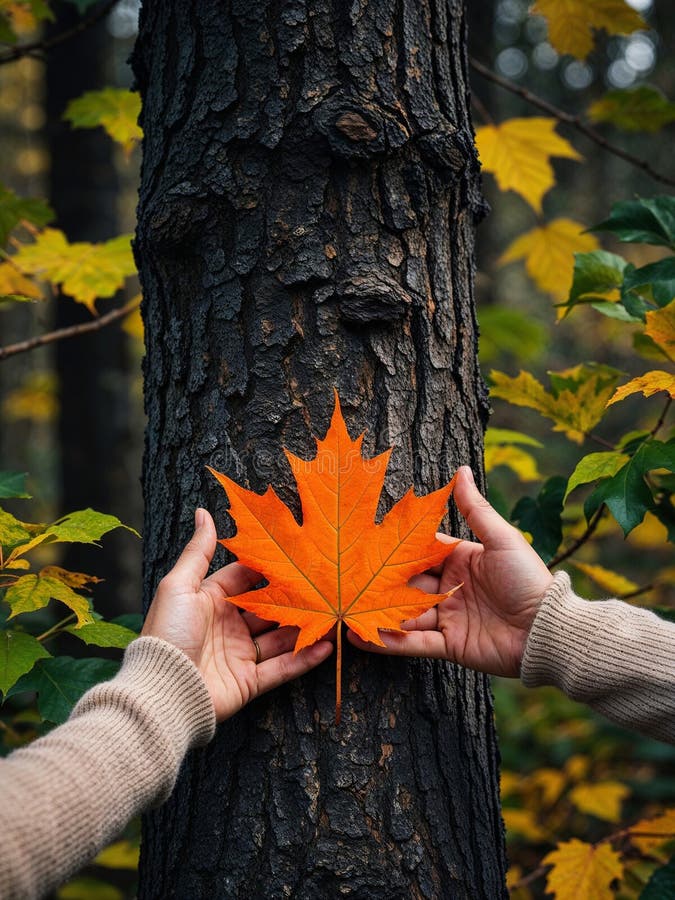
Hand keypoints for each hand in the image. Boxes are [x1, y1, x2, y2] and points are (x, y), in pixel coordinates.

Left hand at [142, 509, 332, 720]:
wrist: (161, 691)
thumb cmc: (167, 634)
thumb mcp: (179, 586)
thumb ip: (197, 552)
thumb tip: (204, 512)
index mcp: (210, 600)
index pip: (246, 577)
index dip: (269, 568)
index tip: (298, 554)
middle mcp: (228, 625)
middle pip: (269, 607)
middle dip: (294, 597)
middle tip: (324, 583)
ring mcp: (240, 654)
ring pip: (280, 637)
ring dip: (306, 626)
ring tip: (334, 613)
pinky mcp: (249, 682)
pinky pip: (283, 668)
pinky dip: (305, 658)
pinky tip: (328, 646)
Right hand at [347, 466, 553, 676]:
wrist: (547, 630)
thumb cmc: (527, 579)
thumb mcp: (501, 539)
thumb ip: (475, 508)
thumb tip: (461, 470)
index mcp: (459, 560)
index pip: (419, 550)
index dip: (392, 547)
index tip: (362, 540)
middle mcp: (449, 588)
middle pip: (405, 583)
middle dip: (376, 582)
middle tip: (342, 578)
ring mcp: (447, 617)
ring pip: (403, 614)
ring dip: (375, 613)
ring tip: (342, 611)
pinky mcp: (449, 645)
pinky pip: (413, 644)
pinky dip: (388, 643)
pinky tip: (359, 638)